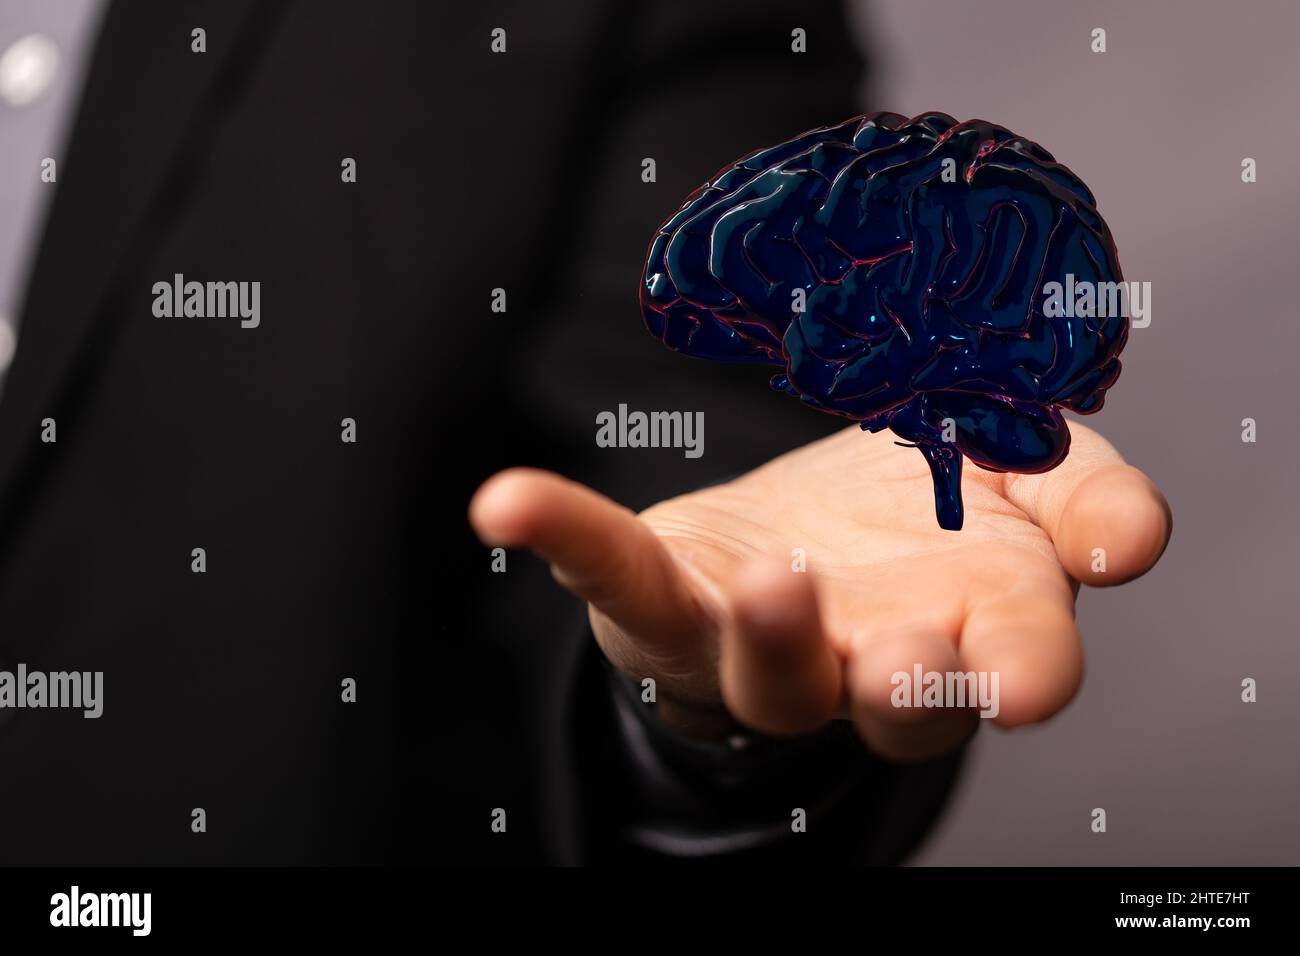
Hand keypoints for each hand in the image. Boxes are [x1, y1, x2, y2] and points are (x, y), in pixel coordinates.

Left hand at [468, 420, 1170, 759]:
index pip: (1016, 666)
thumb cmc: (931, 512)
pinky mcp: (667, 600)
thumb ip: (1090, 497)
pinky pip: (614, 574)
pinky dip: (565, 535)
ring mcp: (755, 642)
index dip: (1024, 672)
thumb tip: (1130, 538)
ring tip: (773, 580)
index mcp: (970, 628)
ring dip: (768, 638)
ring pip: (760, 674)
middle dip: (899, 685)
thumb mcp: (1032, 478)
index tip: (1021, 676)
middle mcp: (862, 658)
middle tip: (899, 657)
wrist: (820, 524)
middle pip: (885, 700)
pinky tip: (507, 500)